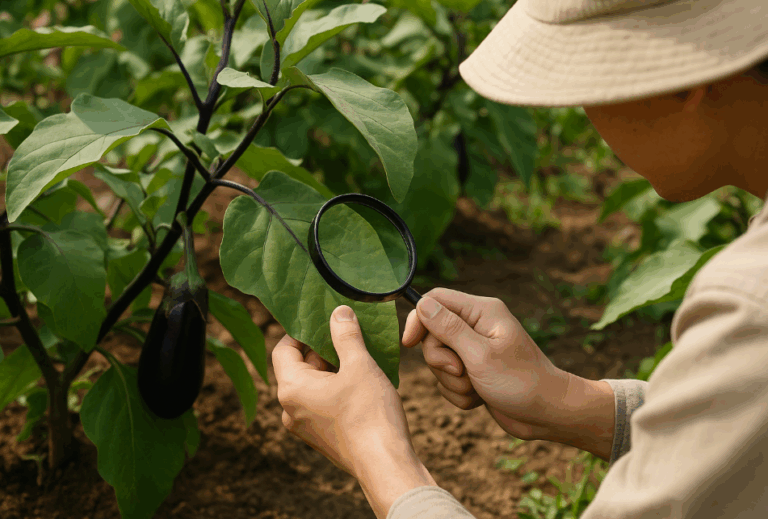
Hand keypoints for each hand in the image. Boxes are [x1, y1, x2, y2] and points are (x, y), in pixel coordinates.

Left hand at [272, 305, 417, 479]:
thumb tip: (338, 312)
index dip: (301, 331)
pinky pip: (320, 403)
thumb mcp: (359, 365)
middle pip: (298, 367)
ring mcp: (304, 426)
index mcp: (291, 389)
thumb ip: (345, 335)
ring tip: (357, 356)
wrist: (385, 464)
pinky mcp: (320, 437)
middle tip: (346, 334)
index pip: (283, 349)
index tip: (323, 320)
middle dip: (322, 348)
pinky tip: (360, 381)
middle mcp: (289, 409)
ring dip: (331, 368)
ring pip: (311, 385)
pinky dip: (335, 388)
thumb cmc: (369, 414)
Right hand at [402, 288, 570, 440]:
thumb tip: (422, 304)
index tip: (408, 344)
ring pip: (438, 361)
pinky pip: (448, 380)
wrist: (548, 415)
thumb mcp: (479, 355)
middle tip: (462, 372)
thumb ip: (448, 329)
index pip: (434, 300)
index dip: (417, 319)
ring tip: (476, 388)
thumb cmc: (521, 382)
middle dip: (440, 360)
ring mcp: (475, 349)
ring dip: (452, 382)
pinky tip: (480, 399)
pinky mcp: (474, 371)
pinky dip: (459, 393)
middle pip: (432, 334)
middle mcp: (477, 326)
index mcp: (481, 311)